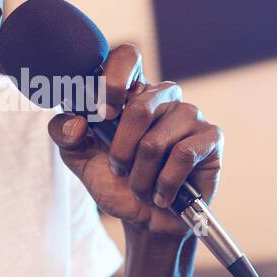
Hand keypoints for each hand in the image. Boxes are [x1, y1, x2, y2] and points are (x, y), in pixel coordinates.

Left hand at [46, 43, 221, 237]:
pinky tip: (163, 194)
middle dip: (121, 150)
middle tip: (120, 169)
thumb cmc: (116, 182)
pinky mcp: (211, 137)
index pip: (127, 57)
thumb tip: (77, 120)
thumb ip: (65, 134)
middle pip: (140, 107)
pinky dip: (164, 184)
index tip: (103, 116)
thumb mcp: (79, 158)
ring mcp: (189, 115)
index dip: (112, 81)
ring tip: (142, 186)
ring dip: (141, 175)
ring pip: (156, 140)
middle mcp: (162, 96)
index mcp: (131, 92)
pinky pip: (183, 156)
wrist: (143, 220)